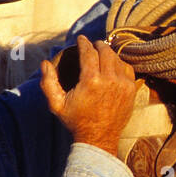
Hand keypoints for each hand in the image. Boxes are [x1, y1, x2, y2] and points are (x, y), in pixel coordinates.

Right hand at [40, 36, 139, 154]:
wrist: (98, 138)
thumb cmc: (76, 121)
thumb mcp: (56, 104)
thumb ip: (48, 82)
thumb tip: (45, 63)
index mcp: (91, 81)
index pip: (89, 52)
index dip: (84, 42)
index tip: (81, 38)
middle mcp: (109, 80)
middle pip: (105, 51)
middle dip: (98, 45)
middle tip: (93, 44)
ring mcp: (123, 85)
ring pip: (117, 59)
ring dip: (109, 54)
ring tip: (102, 53)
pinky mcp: (131, 90)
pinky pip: (127, 69)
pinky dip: (120, 64)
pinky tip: (113, 65)